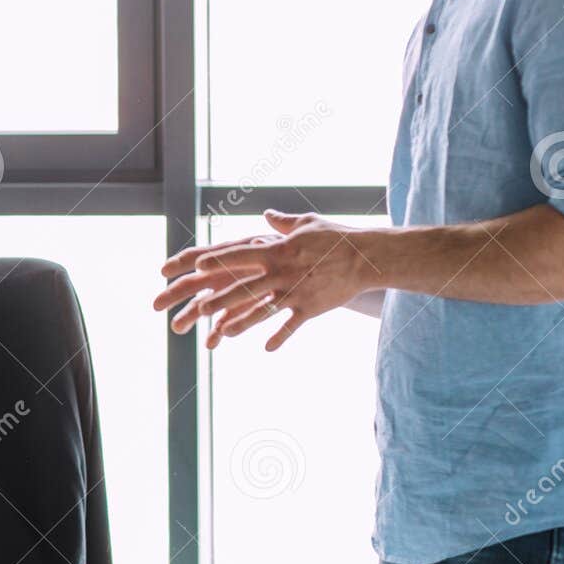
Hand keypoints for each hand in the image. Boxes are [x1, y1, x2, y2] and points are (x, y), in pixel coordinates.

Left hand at [152, 209, 380, 350]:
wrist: (365, 257)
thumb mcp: (306, 224)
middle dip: (221, 299)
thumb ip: (282, 223)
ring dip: (242, 323)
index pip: (240, 255)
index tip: (197, 265)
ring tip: (224, 333)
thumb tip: (267, 214)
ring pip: (263, 311)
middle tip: (199, 309)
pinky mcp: (310, 307)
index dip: (219, 260)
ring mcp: (295, 292)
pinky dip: (279, 337)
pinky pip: (291, 326)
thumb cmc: (335, 237)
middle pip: (245, 288)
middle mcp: (281, 273)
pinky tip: (266, 349)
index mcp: (277, 251)